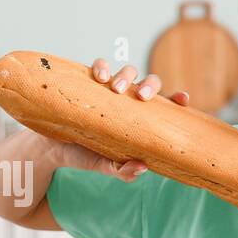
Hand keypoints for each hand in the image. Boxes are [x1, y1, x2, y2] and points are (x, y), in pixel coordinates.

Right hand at [56, 58, 192, 181]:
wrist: (53, 148)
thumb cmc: (86, 156)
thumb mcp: (106, 167)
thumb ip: (124, 171)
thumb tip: (142, 167)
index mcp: (141, 119)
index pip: (166, 106)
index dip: (177, 100)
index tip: (183, 98)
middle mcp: (129, 101)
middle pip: (150, 82)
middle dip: (150, 85)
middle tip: (142, 96)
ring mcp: (110, 89)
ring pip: (128, 71)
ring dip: (125, 75)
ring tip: (114, 88)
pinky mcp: (89, 81)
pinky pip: (100, 66)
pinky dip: (101, 66)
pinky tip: (99, 77)